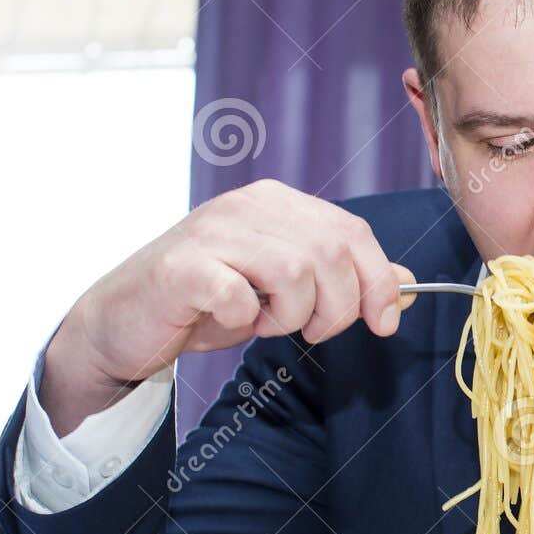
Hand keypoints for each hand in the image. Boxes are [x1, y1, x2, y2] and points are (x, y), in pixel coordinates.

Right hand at [41, 179, 411, 434]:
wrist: (125, 325)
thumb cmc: (210, 304)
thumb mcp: (288, 290)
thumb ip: (345, 280)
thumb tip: (408, 283)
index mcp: (278, 203)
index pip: (354, 234)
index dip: (379, 283)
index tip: (383, 323)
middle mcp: (247, 205)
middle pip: (334, 254)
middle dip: (337, 308)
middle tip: (307, 330)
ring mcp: (212, 231)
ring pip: (296, 273)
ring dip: (290, 317)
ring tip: (261, 322)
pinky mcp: (182, 266)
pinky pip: (240, 296)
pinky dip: (243, 321)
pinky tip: (225, 320)